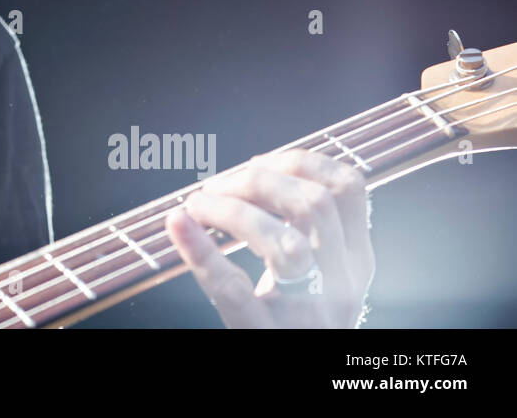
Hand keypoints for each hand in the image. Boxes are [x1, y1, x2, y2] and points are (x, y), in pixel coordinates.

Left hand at [164, 149, 374, 326]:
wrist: (300, 370)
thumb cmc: (299, 320)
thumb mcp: (321, 271)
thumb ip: (305, 225)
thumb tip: (259, 166)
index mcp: (356, 261)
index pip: (348, 187)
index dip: (299, 161)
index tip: (254, 164)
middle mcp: (342, 285)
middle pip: (314, 205)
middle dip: (255, 180)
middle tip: (212, 188)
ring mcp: (308, 315)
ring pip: (288, 244)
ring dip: (231, 210)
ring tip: (198, 207)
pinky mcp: (265, 337)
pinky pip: (234, 291)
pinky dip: (200, 252)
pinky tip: (176, 225)